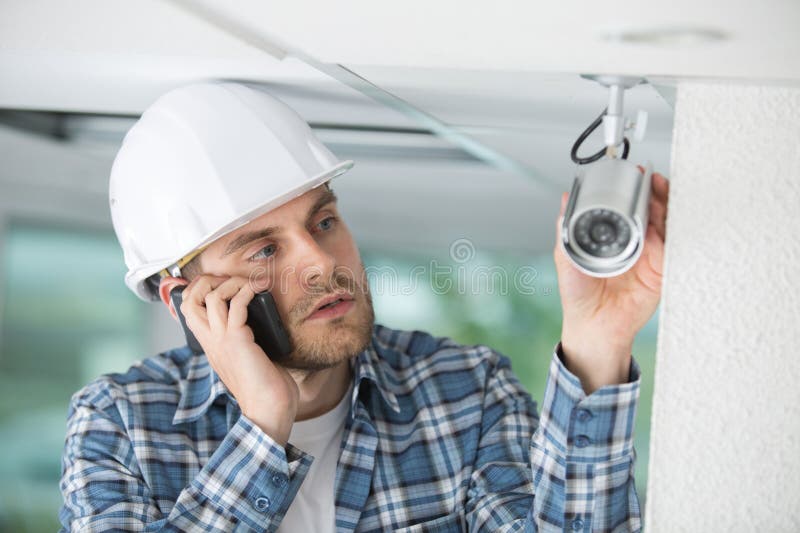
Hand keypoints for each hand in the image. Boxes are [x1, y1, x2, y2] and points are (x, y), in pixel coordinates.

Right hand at [179, 275, 297, 444]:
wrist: (269, 409)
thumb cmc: (266, 386)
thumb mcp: (249, 357)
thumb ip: (246, 339)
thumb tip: (262, 319)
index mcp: (211, 345)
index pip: (188, 310)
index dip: (199, 290)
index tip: (222, 282)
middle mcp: (211, 342)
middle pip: (190, 300)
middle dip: (207, 281)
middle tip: (232, 280)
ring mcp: (222, 341)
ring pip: (210, 298)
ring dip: (231, 283)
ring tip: (251, 283)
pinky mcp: (238, 341)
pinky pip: (236, 305)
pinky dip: (247, 291)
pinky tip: (260, 290)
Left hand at [553, 170, 669, 392]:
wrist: (592, 325)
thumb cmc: (580, 295)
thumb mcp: (567, 255)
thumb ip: (566, 227)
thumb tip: (567, 198)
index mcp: (614, 239)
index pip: (629, 208)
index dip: (634, 190)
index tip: (635, 175)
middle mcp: (635, 244)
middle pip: (652, 211)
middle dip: (654, 192)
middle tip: (649, 179)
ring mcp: (650, 256)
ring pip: (665, 224)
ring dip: (665, 205)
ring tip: (659, 190)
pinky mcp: (661, 271)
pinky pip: (673, 248)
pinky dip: (675, 230)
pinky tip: (671, 217)